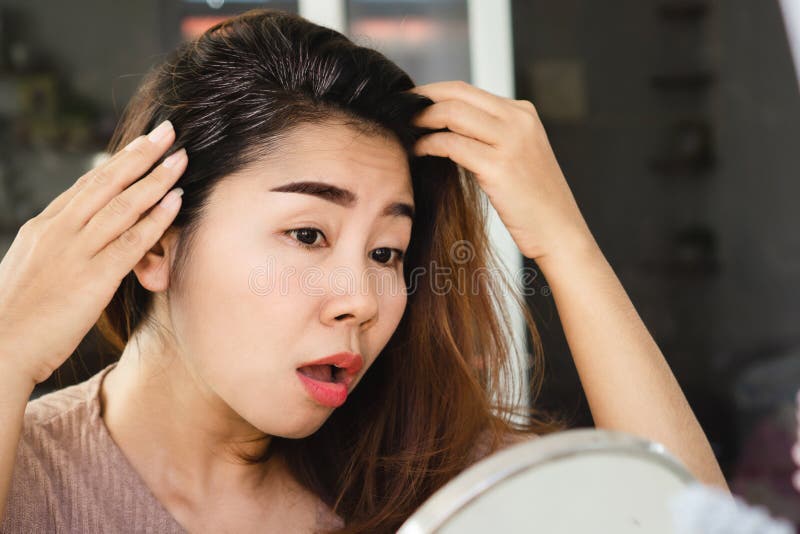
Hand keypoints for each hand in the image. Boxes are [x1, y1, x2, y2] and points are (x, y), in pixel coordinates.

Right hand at [0, 120, 185, 384]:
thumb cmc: (15, 318)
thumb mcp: (32, 271)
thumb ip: (58, 250)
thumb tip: (81, 241)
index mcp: (43, 228)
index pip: (87, 185)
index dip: (118, 162)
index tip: (142, 144)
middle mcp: (58, 232)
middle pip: (106, 182)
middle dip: (140, 154)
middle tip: (167, 131)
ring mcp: (75, 253)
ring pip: (122, 205)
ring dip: (156, 179)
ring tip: (181, 159)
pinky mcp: (92, 280)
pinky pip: (131, 241)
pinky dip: (156, 218)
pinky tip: (176, 201)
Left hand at [408, 80, 593, 261]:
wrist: (560, 231)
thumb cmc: (534, 202)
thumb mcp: (518, 155)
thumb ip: (491, 136)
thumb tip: (447, 127)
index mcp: (523, 113)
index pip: (467, 90)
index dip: (432, 93)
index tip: (410, 104)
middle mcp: (519, 120)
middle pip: (457, 94)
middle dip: (421, 99)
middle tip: (397, 111)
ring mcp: (511, 141)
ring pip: (452, 113)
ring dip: (421, 120)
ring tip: (403, 130)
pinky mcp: (499, 166)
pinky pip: (452, 144)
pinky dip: (428, 144)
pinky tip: (417, 151)